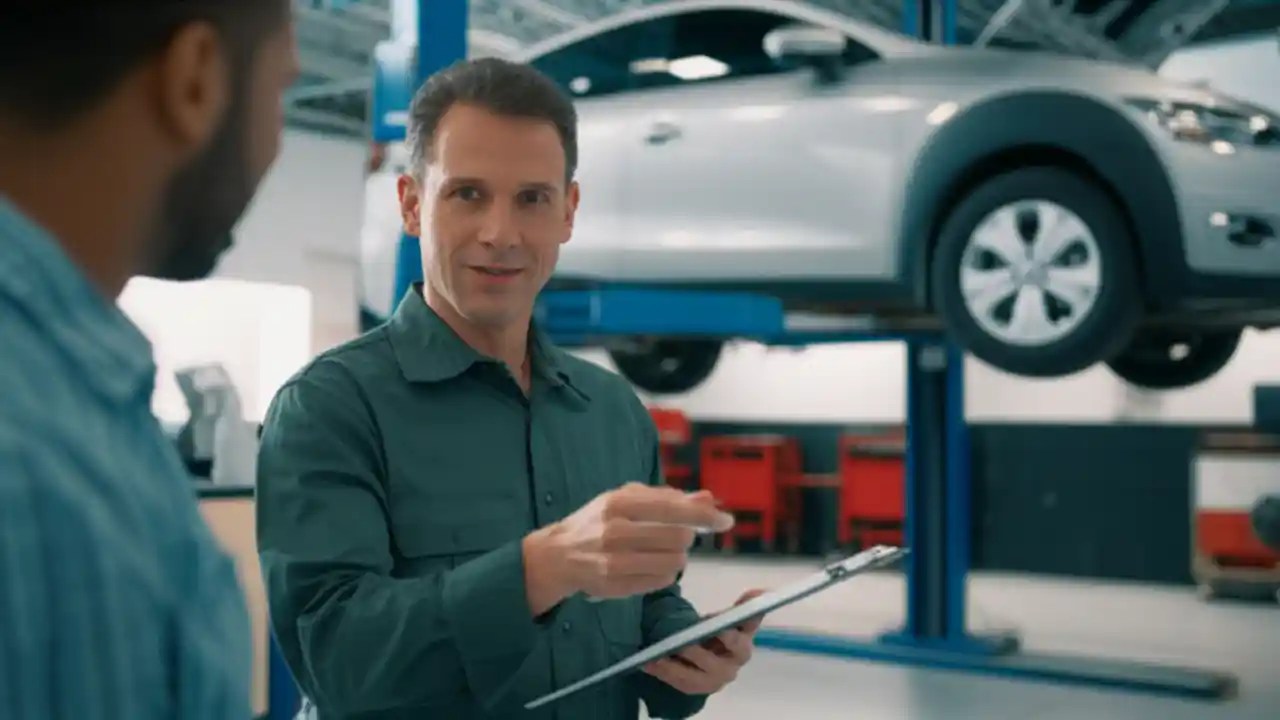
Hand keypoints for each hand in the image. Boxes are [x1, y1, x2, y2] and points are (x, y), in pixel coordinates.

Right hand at [525, 484, 733, 607]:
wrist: (558, 555)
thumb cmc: (599, 521)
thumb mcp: (628, 499)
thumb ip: (668, 498)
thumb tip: (708, 499)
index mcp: (619, 502)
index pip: (673, 508)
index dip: (704, 516)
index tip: (725, 521)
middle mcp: (615, 530)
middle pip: (677, 538)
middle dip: (687, 538)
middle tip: (680, 537)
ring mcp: (613, 561)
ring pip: (673, 563)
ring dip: (678, 558)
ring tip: (664, 552)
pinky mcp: (615, 585)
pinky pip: (661, 582)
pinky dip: (665, 575)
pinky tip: (652, 567)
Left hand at [642, 588, 767, 695]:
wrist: (712, 662)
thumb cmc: (723, 637)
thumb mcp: (731, 621)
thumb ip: (743, 608)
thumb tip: (763, 592)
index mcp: (743, 647)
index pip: (739, 642)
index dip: (730, 636)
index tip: (720, 628)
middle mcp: (732, 667)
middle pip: (712, 662)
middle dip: (697, 651)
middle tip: (682, 641)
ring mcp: (714, 681)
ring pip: (693, 676)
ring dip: (675, 666)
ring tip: (658, 655)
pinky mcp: (697, 689)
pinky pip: (679, 682)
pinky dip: (664, 673)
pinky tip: (648, 663)